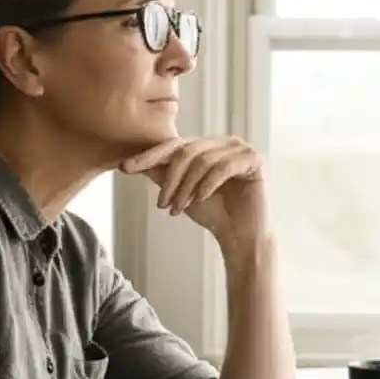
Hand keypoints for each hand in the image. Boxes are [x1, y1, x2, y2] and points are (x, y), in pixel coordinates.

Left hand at [119, 136, 271, 244]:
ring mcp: (241, 149)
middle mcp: (224, 142)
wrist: (240, 236)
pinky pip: (224, 167)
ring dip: (187, 187)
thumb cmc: (213, 213)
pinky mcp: (254, 160)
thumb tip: (128, 162)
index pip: (173, 145)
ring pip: (203, 161)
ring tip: (180, 208)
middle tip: (162, 204)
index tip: (125, 168)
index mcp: (207, 145)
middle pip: (187, 152)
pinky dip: (208, 184)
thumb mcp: (179, 192)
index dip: (149, 156)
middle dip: (172, 180)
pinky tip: (200, 199)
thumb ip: (160, 174)